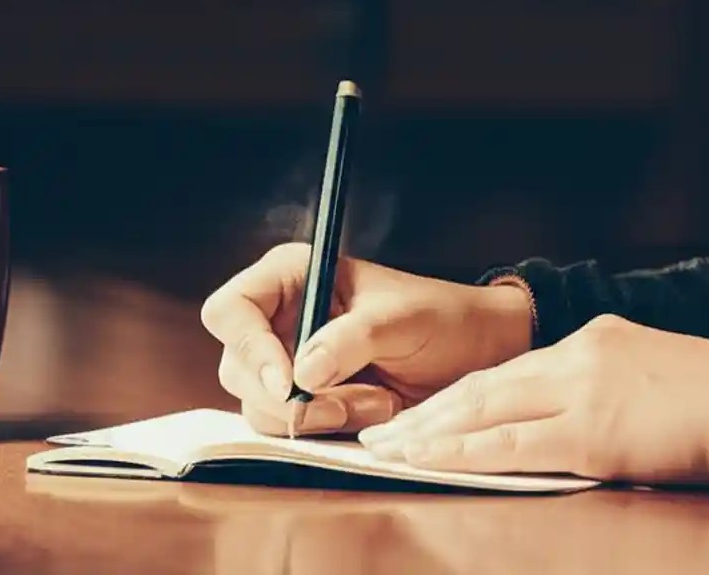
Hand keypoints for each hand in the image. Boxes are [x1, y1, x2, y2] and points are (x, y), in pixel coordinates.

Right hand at [200, 244, 531, 436]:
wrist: (476, 357)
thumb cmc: (441, 318)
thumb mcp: (400, 319)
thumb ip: (349, 339)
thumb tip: (301, 374)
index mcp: (291, 277)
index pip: (232, 310)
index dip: (249, 348)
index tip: (289, 383)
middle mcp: (279, 319)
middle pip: (238, 368)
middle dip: (290, 397)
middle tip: (349, 403)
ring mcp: (287, 363)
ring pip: (261, 406)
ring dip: (318, 416)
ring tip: (379, 402)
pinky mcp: (305, 401)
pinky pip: (289, 428)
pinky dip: (327, 430)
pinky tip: (373, 412)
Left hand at [357, 314, 708, 484]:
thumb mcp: (648, 372)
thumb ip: (598, 385)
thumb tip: (563, 414)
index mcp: (588, 341)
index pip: (504, 371)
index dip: (455, 396)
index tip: (418, 414)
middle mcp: (575, 357)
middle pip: (481, 384)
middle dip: (425, 413)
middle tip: (379, 431)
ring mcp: (581, 391)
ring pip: (484, 410)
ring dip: (429, 433)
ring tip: (387, 449)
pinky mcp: (592, 432)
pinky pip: (513, 444)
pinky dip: (465, 452)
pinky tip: (430, 460)